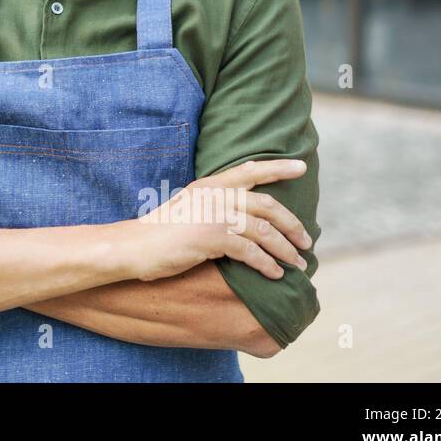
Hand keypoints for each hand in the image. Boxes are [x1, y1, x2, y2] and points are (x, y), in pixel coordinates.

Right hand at [124, 159, 312, 282]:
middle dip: (292, 223)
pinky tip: (275, 274)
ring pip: (264, 230)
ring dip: (285, 249)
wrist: (134, 246)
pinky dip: (267, 264)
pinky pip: (251, 251)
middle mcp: (215, 194)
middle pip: (267, 204)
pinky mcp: (213, 236)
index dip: (277, 168)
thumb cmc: (159, 233)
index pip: (249, 170)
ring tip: (297, 264)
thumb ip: (213, 205)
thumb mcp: (188, 208)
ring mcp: (215, 214)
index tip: (300, 166)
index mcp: (209, 184)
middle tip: (306, 241)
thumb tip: (242, 218)